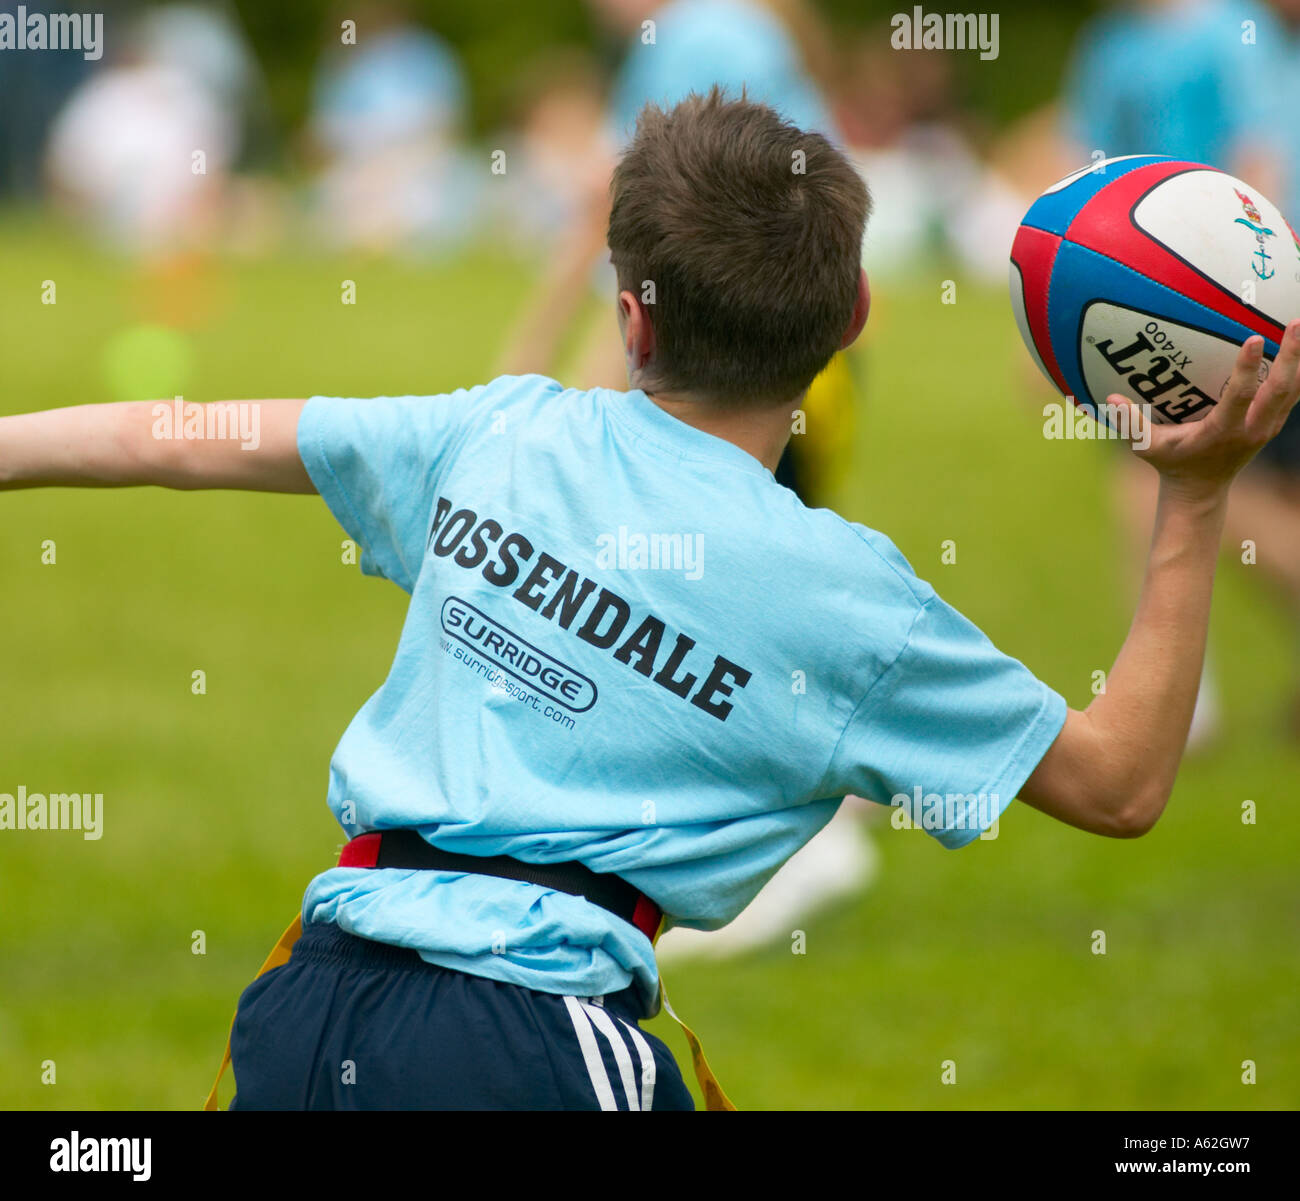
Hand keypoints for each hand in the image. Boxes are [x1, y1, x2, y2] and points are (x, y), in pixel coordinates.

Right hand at [1109, 318, 1299, 504]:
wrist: (1201, 488)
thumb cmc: (1172, 462)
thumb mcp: (1147, 447)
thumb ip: (1131, 423)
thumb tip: (1110, 398)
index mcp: (1222, 432)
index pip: (1240, 398)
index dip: (1247, 369)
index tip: (1253, 339)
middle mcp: (1252, 430)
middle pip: (1280, 390)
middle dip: (1291, 356)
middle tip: (1295, 323)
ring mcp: (1267, 427)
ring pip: (1293, 390)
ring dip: (1299, 359)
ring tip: (1299, 326)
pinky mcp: (1273, 423)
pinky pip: (1292, 393)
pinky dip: (1298, 371)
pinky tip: (1297, 348)